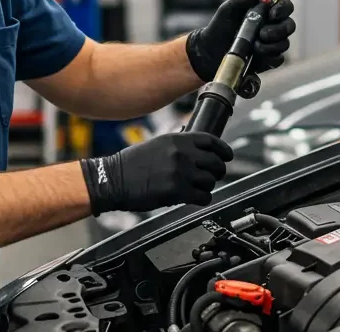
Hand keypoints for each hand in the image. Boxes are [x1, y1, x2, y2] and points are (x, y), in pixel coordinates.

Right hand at [79, 131, 233, 213]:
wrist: (112, 180)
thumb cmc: (130, 164)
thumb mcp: (156, 144)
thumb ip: (177, 145)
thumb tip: (195, 147)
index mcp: (177, 139)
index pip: (211, 141)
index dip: (223, 150)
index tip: (227, 156)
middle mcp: (181, 153)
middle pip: (215, 162)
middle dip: (218, 170)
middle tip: (214, 175)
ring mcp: (180, 172)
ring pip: (211, 180)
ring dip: (208, 186)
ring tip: (199, 188)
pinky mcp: (177, 191)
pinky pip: (203, 196)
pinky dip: (203, 199)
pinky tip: (196, 198)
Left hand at [186, 0, 295, 82]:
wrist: (210, 51)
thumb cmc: (220, 27)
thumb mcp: (228, 10)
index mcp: (266, 11)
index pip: (285, 6)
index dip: (283, 9)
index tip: (272, 14)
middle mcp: (273, 26)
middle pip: (289, 26)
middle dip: (279, 30)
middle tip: (262, 33)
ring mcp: (272, 43)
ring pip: (284, 43)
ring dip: (271, 45)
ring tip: (253, 46)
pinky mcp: (268, 59)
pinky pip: (278, 59)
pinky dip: (269, 57)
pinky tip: (256, 56)